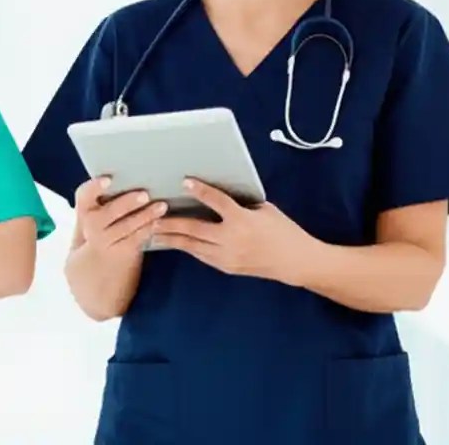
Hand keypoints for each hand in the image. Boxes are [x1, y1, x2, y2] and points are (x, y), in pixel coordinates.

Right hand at [75, 176, 167, 258]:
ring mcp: (106, 246)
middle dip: (125, 204)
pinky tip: (158, 222)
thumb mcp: (87, 230)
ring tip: (161, 206)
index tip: (107, 179)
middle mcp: (91, 230)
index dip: (93, 187)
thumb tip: (121, 183)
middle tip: (144, 194)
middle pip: (106, 214)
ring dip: (144, 216)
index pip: (83, 197)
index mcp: (83, 217)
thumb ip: (98, 212)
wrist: (95, 287)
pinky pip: (136, 240)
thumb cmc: (94, 250)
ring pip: (125, 228)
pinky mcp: (123, 257)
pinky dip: (147, 231)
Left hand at [150, 179, 317, 285]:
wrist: (297, 262)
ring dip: (171, 238)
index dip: (200, 190)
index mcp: (243, 220)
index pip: (217, 201)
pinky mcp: (226, 266)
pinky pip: (200, 255)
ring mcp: (227, 256)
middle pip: (193, 228)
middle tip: (152, 215)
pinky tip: (174, 242)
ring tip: (152, 231)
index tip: (184, 181)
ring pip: (192, 245)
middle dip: (170, 222)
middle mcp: (232, 239)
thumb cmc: (283, 231)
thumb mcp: (265, 210)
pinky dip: (186, 247)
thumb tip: (219, 194)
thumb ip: (241, 203)